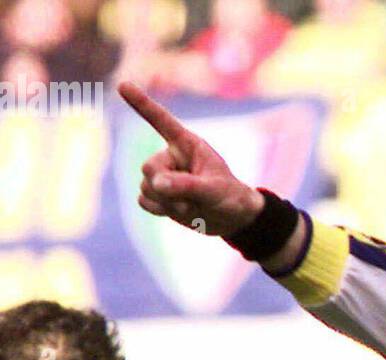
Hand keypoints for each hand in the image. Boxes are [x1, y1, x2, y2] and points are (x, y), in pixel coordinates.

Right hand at [119, 81, 263, 235]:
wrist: (231, 218)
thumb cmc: (229, 196)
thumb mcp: (214, 190)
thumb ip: (186, 185)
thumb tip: (155, 184)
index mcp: (186, 144)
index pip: (161, 121)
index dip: (141, 103)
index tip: (123, 85)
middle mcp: (171, 156)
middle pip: (149, 167)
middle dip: (165, 187)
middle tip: (190, 200)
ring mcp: (163, 175)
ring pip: (146, 186)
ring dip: (167, 202)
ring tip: (191, 206)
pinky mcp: (158, 194)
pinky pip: (144, 201)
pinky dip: (158, 209)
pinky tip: (177, 210)